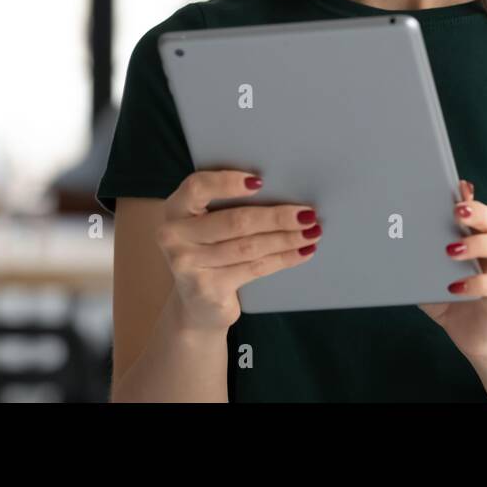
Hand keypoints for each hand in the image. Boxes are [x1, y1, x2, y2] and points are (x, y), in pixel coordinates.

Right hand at [155, 169, 320, 333]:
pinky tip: (302, 252)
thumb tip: (284, 189)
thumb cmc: (209, 251)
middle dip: (277, 217)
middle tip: (308, 213)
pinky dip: (283, 259)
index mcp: (176, 209)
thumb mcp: (206, 225)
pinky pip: (254, 268)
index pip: (198, 187)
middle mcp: (174, 236)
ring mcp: (188, 265)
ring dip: (286, 238)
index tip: (260, 181)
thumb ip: (227, 206)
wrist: (195, 305)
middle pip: (234, 222)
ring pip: (249, 247)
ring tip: (312, 232)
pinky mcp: (207, 289)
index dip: (228, 182)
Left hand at [419, 180, 486, 359]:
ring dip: (478, 243)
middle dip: (476, 212)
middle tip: (456, 212)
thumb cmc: (447, 295)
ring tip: (452, 249)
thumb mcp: (426, 274)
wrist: (473, 333)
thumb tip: (389, 239)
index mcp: (473, 237)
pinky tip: (455, 286)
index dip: (468, 197)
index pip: (474, 209)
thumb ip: (416, 255)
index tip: (457, 186)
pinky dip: (477, 283)